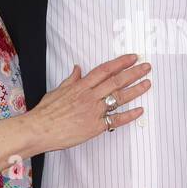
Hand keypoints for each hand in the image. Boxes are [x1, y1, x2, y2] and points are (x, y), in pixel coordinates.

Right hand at [26, 54, 150, 152]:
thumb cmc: (46, 112)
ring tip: (147, 83)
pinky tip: (140, 110)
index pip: (105, 70)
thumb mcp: (57, 90)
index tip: (132, 57)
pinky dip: (129, 115)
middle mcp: (90, 96)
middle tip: (146, 67)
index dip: (120, 62)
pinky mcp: (95, 127)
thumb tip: (78, 68)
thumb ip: (71, 79)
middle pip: (116, 81)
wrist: (39, 130)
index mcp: (81, 86)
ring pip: (119, 98)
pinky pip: (115, 120)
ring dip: (135, 90)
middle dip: (134, 72)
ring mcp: (93, 111)